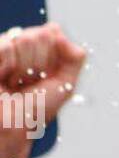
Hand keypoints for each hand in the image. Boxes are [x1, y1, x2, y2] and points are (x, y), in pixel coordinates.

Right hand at [0, 22, 86, 157]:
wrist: (13, 128)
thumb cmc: (36, 110)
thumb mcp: (65, 84)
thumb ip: (73, 57)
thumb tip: (58, 29)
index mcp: (38, 49)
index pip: (51, 34)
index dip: (52, 59)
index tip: (43, 77)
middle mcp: (19, 45)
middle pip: (39, 35)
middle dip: (39, 63)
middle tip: (29, 82)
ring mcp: (3, 48)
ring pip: (24, 39)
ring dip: (24, 67)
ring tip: (15, 82)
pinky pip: (7, 46)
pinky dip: (9, 65)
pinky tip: (4, 79)